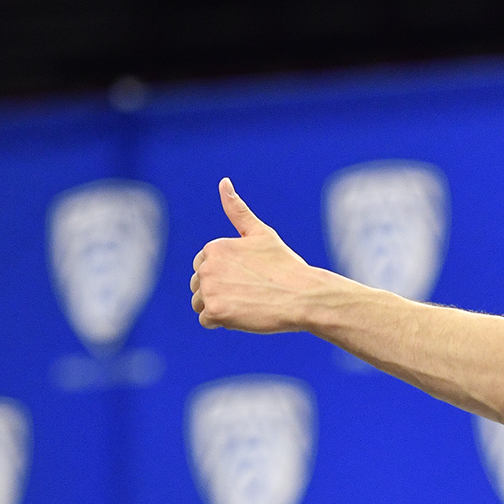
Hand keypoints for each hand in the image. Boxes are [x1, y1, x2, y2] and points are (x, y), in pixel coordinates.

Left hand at [190, 178, 329, 332]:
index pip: (203, 267)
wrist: (304, 296)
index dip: (225, 275)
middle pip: (198, 286)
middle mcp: (207, 266)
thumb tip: (223, 181)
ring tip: (246, 303)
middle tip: (250, 291)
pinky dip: (223, 322)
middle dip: (219, 291)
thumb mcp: (261, 234)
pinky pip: (206, 321)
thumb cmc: (286, 266)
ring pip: (200, 304)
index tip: (248, 277)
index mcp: (215, 247)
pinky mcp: (215, 311)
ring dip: (219, 307)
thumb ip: (237, 210)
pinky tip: (244, 314)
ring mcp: (210, 289)